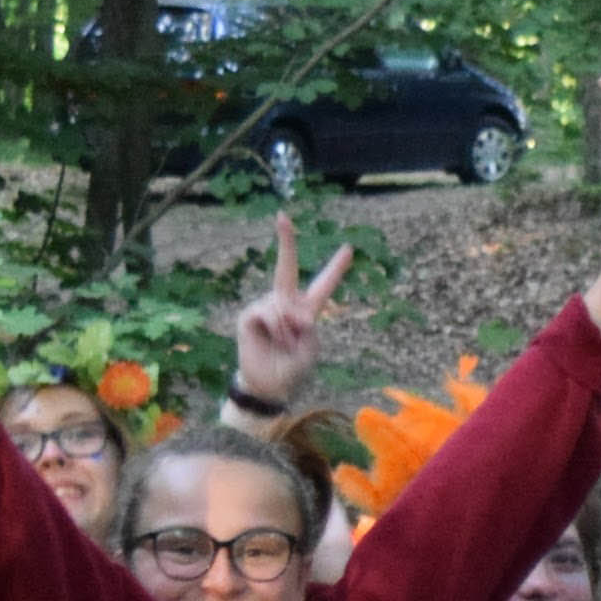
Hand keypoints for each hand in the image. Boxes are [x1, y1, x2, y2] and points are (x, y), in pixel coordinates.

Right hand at [229, 212, 355, 408]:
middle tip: (282, 215)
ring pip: (282, 306)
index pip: (324, 286)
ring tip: (285, 346)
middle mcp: (286, 303)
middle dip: (286, 241)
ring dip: (288, 331)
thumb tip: (290, 311)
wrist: (270, 386)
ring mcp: (266, 306)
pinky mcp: (250, 314)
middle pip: (287, 268)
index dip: (336, 268)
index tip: (349, 248)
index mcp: (307, 310)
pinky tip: (272, 341)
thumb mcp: (310, 350)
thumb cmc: (293, 369)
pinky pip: (269, 314)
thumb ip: (307, 329)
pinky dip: (276, 331)